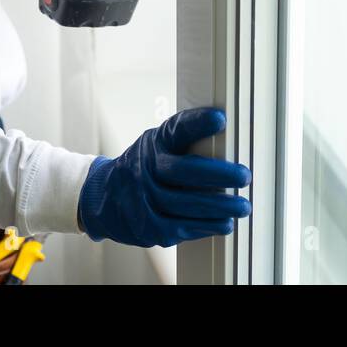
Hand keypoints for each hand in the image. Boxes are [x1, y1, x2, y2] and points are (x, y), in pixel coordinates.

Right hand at [76, 107, 251, 246]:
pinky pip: (180, 228)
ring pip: (185, 205)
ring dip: (219, 207)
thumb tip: (227, 138)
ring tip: (242, 206)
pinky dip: (206, 226)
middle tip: (243, 176)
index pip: (176, 130)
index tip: (219, 119)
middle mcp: (146, 170)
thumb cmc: (142, 167)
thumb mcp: (156, 145)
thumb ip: (183, 143)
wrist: (103, 198)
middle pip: (183, 172)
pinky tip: (224, 224)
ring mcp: (144, 200)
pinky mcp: (147, 227)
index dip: (197, 123)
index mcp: (153, 144)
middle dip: (218, 175)